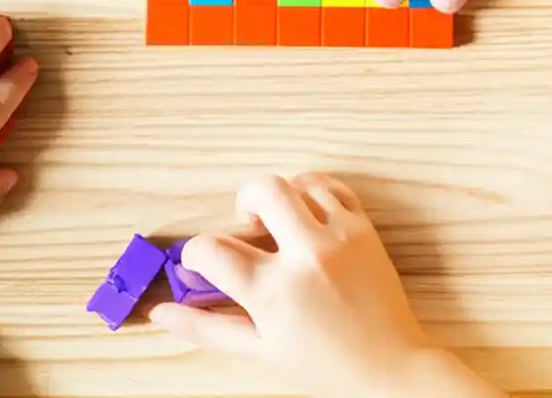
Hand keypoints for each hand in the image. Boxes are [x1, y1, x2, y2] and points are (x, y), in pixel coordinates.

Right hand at [150, 175, 503, 397]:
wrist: (391, 368)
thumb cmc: (325, 366)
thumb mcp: (259, 352)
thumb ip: (206, 328)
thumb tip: (160, 311)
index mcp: (273, 292)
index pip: (211, 249)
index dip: (195, 254)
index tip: (203, 263)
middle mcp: (306, 255)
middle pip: (261, 189)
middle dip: (242, 199)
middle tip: (245, 222)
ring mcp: (339, 237)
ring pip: (298, 183)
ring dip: (281, 196)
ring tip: (279, 224)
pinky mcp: (364, 229)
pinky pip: (333, 187)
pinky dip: (314, 191)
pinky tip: (307, 215)